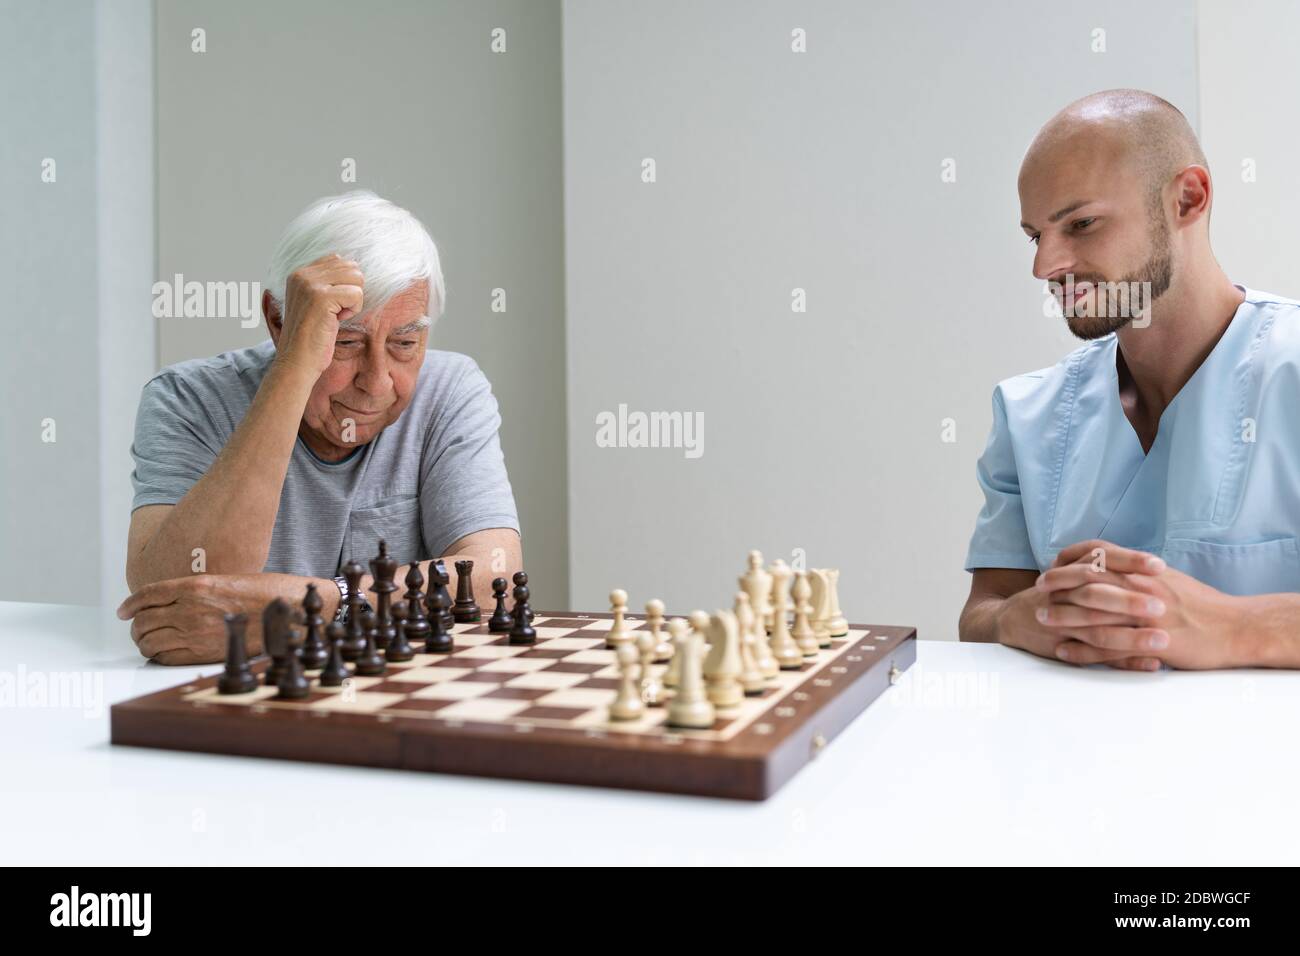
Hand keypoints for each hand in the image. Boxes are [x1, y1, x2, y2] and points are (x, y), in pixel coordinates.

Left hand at [117, 574, 280, 664]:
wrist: (287, 614)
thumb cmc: (263, 594)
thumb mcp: (225, 580)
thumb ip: (195, 590)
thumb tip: (170, 602)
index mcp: (195, 586)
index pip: (147, 595)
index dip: (130, 604)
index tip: (124, 610)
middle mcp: (190, 609)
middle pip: (144, 620)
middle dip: (136, 626)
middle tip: (138, 628)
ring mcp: (195, 633)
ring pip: (150, 641)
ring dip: (144, 642)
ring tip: (149, 642)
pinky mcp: (202, 653)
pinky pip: (166, 657)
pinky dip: (158, 656)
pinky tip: (162, 653)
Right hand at [273, 253, 364, 377]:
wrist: (297, 362)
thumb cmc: (311, 338)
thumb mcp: (315, 304)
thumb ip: (327, 284)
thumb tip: (355, 268)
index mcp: (299, 274)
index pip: (338, 260)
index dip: (345, 284)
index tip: (332, 305)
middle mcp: (302, 275)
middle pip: (350, 267)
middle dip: (351, 291)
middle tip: (335, 312)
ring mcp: (310, 284)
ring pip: (356, 277)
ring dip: (353, 300)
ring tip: (336, 316)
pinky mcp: (321, 297)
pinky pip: (357, 294)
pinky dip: (354, 310)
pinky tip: (337, 321)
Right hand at [998, 539, 1166, 669]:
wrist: (1012, 619)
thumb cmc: (1053, 595)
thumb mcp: (1069, 572)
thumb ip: (1102, 567)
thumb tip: (1153, 567)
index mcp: (1071, 573)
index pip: (1100, 561)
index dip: (1129, 562)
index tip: (1160, 566)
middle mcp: (1064, 598)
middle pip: (1096, 596)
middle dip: (1128, 600)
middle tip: (1161, 606)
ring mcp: (1063, 626)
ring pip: (1097, 632)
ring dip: (1131, 637)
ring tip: (1163, 641)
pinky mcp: (1064, 650)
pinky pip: (1096, 659)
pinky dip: (1125, 663)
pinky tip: (1151, 664)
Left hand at [1041, 540, 1246, 669]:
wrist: (1235, 627)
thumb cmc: (1203, 605)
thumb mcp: (1170, 580)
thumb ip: (1140, 574)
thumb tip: (1117, 568)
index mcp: (1145, 574)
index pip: (1099, 560)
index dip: (1071, 563)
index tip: (1052, 567)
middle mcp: (1141, 591)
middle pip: (1090, 584)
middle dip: (1060, 585)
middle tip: (1038, 589)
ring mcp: (1144, 618)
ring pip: (1093, 615)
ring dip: (1064, 616)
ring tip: (1041, 618)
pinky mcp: (1149, 643)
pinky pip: (1108, 648)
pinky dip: (1082, 650)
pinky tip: (1063, 651)